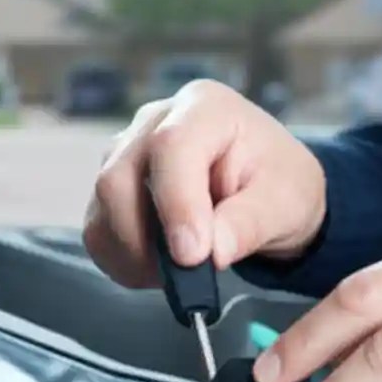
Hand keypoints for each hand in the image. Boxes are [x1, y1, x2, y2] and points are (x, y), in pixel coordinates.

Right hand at [82, 80, 326, 287]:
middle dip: (144, 238)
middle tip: (186, 273)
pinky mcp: (113, 186)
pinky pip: (98, 228)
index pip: (172, 147)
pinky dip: (121, 259)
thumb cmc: (278, 185)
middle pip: (118, 177)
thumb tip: (211, 253)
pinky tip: (158, 268)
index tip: (192, 255)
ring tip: (179, 274)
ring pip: (102, 207)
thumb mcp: (283, 203)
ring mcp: (126, 152)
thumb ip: (248, 224)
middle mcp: (155, 121)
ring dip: (132, 253)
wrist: (265, 191)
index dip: (176, 204)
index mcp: (205, 108)